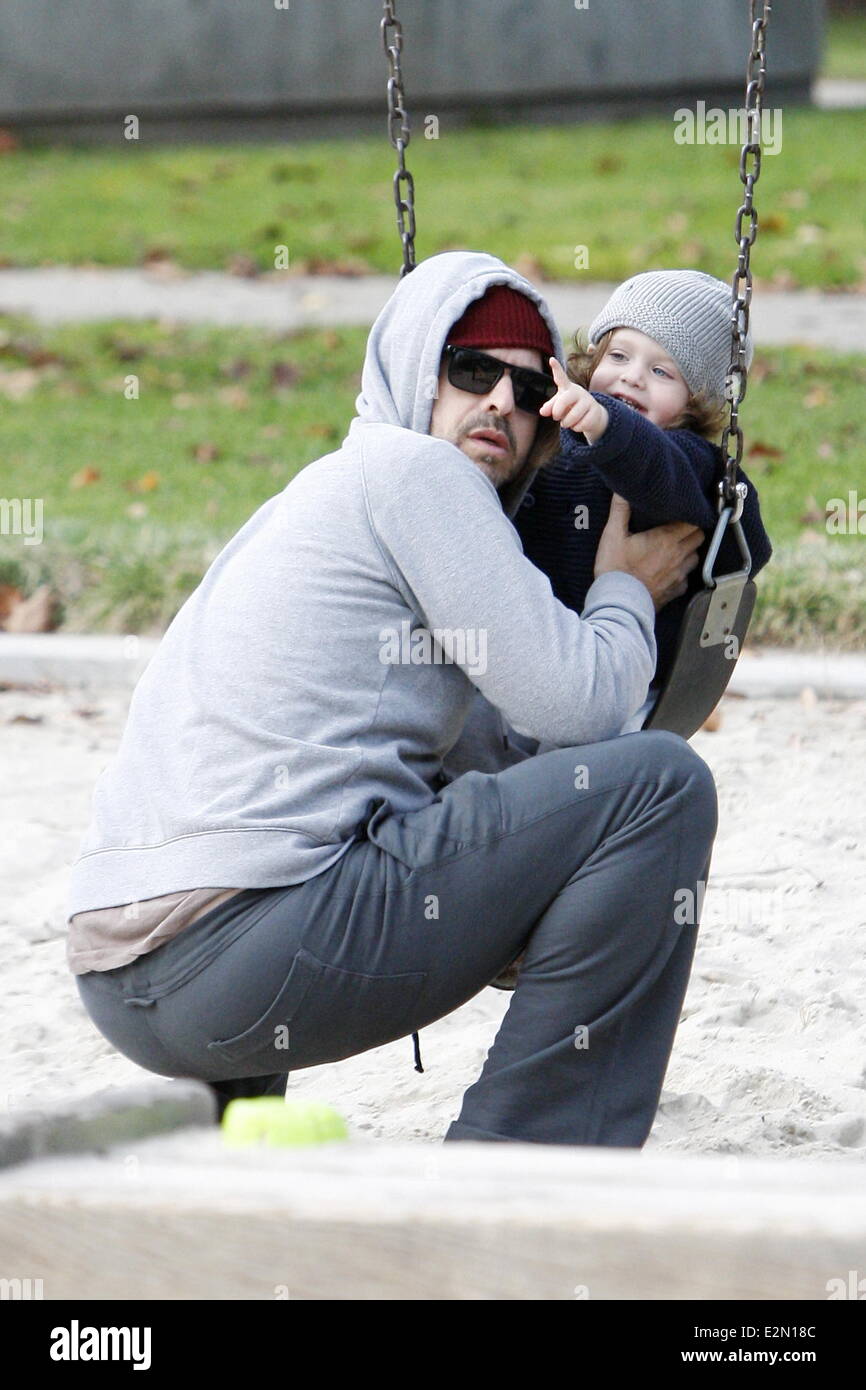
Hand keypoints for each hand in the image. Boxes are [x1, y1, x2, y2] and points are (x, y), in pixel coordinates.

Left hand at [539, 357, 608, 442]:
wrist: (591, 414)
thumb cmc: (570, 407)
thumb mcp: (559, 406)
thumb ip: (550, 407)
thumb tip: (543, 411)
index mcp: (567, 388)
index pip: (561, 377)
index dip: (556, 369)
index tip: (551, 359)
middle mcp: (578, 391)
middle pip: (564, 401)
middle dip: (557, 412)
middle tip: (556, 417)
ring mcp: (588, 400)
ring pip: (572, 417)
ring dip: (566, 424)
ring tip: (568, 422)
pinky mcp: (595, 411)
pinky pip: (581, 425)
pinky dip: (576, 428)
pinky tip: (579, 424)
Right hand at [594, 493, 703, 611]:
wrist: (618, 604)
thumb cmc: (615, 569)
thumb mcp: (613, 535)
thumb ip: (620, 510)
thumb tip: (622, 490)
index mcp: (666, 539)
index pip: (693, 521)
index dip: (689, 515)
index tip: (682, 512)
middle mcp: (678, 556)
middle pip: (698, 537)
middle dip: (692, 530)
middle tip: (679, 528)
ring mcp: (679, 575)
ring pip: (695, 557)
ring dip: (689, 551)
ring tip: (676, 548)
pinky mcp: (675, 591)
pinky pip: (686, 578)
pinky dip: (682, 573)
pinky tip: (670, 571)